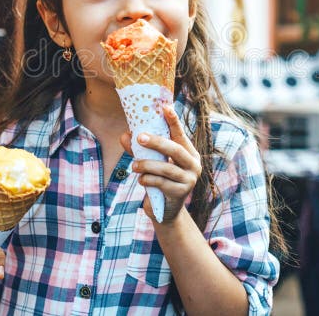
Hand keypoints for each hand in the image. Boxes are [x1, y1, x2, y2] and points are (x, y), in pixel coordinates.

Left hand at [120, 105, 201, 222]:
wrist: (166, 211)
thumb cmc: (160, 180)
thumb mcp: (151, 162)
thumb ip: (139, 150)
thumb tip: (125, 135)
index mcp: (188, 152)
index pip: (180, 134)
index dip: (173, 121)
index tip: (165, 108)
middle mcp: (193, 164)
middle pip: (175, 149)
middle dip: (156, 142)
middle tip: (139, 137)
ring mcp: (189, 180)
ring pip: (167, 168)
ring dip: (147, 165)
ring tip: (134, 165)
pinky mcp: (181, 193)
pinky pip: (162, 183)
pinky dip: (148, 179)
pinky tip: (141, 179)